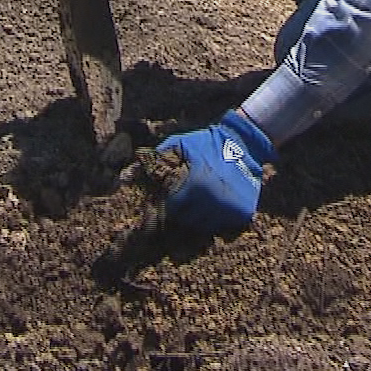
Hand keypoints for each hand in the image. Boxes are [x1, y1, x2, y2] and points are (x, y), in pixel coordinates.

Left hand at [155, 109, 275, 232]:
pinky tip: (216, 205)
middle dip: (183, 212)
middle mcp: (211, 202)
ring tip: (200, 202)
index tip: (169, 200)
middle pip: (187, 221)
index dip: (168, 205)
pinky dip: (218, 219)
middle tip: (187, 200)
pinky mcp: (242, 213)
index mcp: (194, 187)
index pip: (172, 209)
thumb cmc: (206, 144)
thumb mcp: (179, 145)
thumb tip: (127, 177)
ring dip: (199, 217)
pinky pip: (223, 226)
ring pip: (204, 226)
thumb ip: (156, 160)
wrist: (243, 143)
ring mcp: (228, 209)